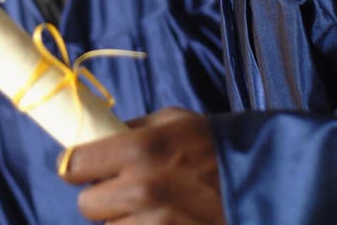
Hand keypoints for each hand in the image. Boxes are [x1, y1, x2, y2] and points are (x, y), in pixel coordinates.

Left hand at [60, 107, 224, 222]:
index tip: (81, 167)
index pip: (75, 165)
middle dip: (100, 195)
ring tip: (150, 205)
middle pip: (87, 205)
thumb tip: (95, 137)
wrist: (261, 179)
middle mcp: (142, 189)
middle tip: (121, 187)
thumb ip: (130, 130)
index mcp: (138, 149)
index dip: (75, 165)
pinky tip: (162, 219)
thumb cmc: (212, 144)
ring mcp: (156, 224)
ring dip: (122, 220)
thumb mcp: (171, 121)